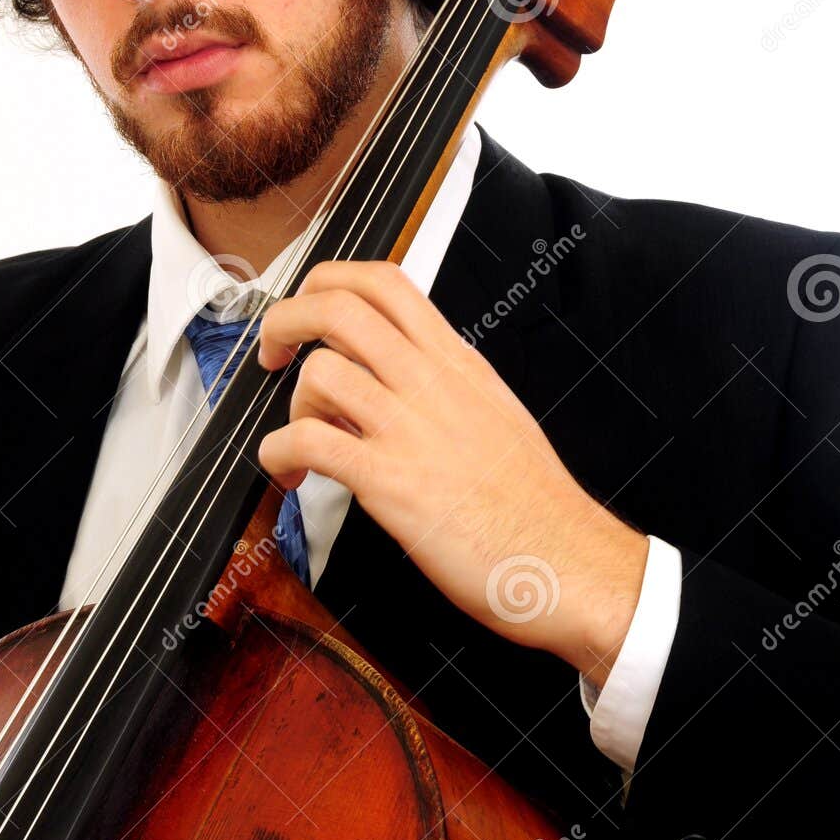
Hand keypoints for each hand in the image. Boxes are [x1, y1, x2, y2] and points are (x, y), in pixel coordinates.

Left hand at [256, 260, 647, 681]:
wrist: (566, 557)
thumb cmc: (533, 498)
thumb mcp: (494, 408)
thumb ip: (442, 381)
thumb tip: (391, 371)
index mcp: (455, 361)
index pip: (385, 282)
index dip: (330, 281)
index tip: (308, 307)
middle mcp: (431, 383)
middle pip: (338, 308)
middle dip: (285, 320)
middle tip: (273, 351)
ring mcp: (410, 430)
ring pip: (320, 371)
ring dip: (291, 401)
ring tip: (302, 432)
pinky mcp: (390, 482)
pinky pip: (310, 443)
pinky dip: (278, 452)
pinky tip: (287, 470)